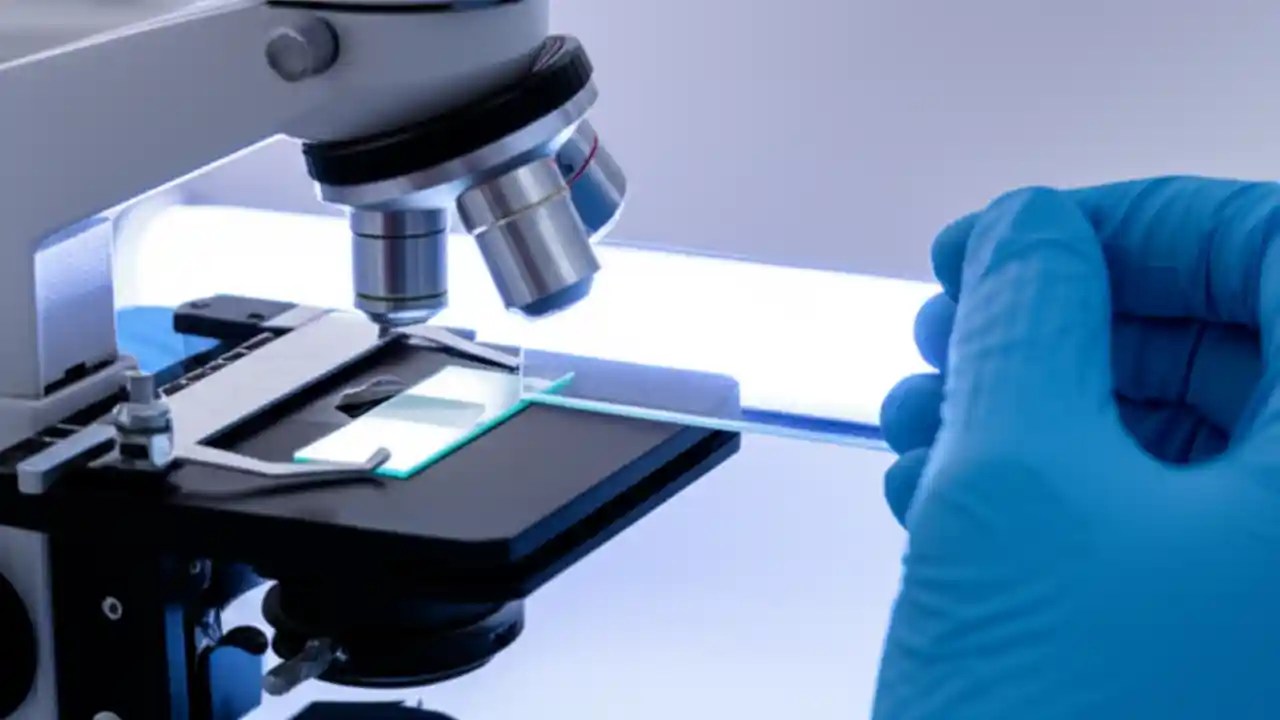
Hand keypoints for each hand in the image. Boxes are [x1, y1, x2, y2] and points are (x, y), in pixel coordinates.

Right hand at [874, 179, 1279, 717]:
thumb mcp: (1014, 493)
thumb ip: (1025, 318)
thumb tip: (1027, 237)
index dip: (1135, 221)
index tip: (1024, 231)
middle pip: (1237, 344)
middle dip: (1073, 317)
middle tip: (963, 320)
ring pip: (1186, 438)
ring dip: (1043, 405)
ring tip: (929, 414)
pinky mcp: (1234, 650)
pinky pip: (1163, 525)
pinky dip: (1057, 489)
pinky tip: (953, 491)